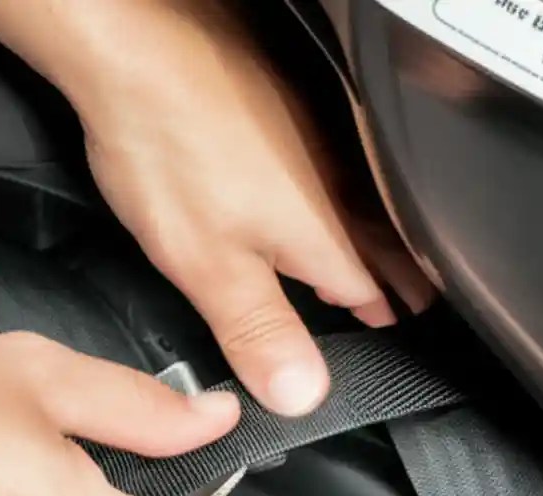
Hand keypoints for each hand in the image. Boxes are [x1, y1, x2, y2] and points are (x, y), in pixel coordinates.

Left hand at [61, 0, 437, 415]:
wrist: (138, 53)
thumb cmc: (170, 148)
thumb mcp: (209, 267)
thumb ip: (261, 333)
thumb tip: (304, 395)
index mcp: (325, 237)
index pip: (380, 294)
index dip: (388, 323)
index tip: (396, 341)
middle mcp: (335, 190)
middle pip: (385, 248)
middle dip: (395, 281)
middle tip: (404, 306)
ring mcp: (319, 148)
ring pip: (364, 207)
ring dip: (372, 240)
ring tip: (370, 265)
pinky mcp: (292, 116)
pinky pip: (337, 170)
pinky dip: (338, 200)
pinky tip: (315, 201)